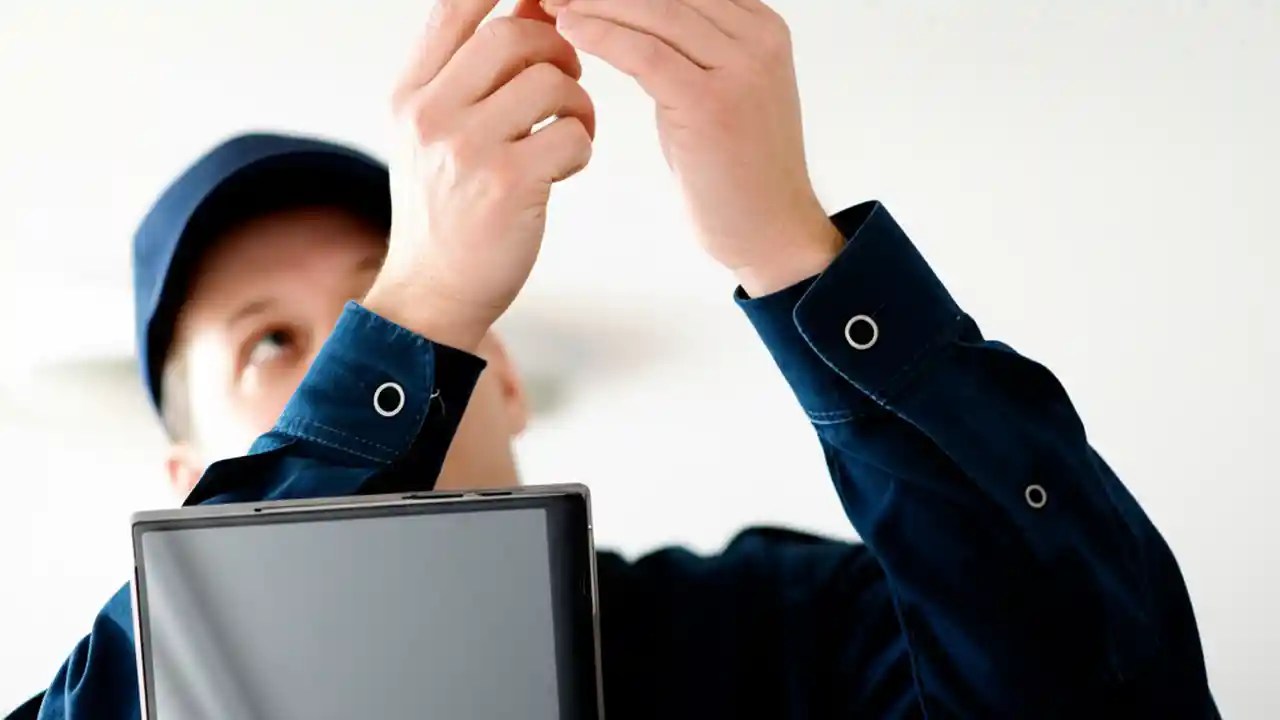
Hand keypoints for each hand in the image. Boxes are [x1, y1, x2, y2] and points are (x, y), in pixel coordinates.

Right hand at [365, 0, 595, 350]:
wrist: (433, 293)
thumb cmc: (448, 208)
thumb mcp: (437, 134)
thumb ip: (472, 74)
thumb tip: (535, 7)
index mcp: (410, 94)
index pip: (453, 6)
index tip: (539, 4)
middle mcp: (430, 114)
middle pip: (514, 35)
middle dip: (558, 51)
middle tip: (567, 84)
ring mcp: (467, 149)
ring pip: (551, 83)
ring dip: (579, 104)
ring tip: (572, 131)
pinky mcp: (507, 185)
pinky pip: (571, 134)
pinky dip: (583, 147)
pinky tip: (566, 167)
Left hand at [543, 0, 841, 295]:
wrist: (771, 231)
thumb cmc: (737, 170)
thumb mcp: (720, 91)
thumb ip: (692, 51)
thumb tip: (632, 19)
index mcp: (762, 28)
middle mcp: (758, 39)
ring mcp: (740, 70)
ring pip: (655, 12)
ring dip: (596, 3)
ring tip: (552, 1)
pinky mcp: (712, 104)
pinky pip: (646, 54)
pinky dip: (602, 36)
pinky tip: (570, 30)